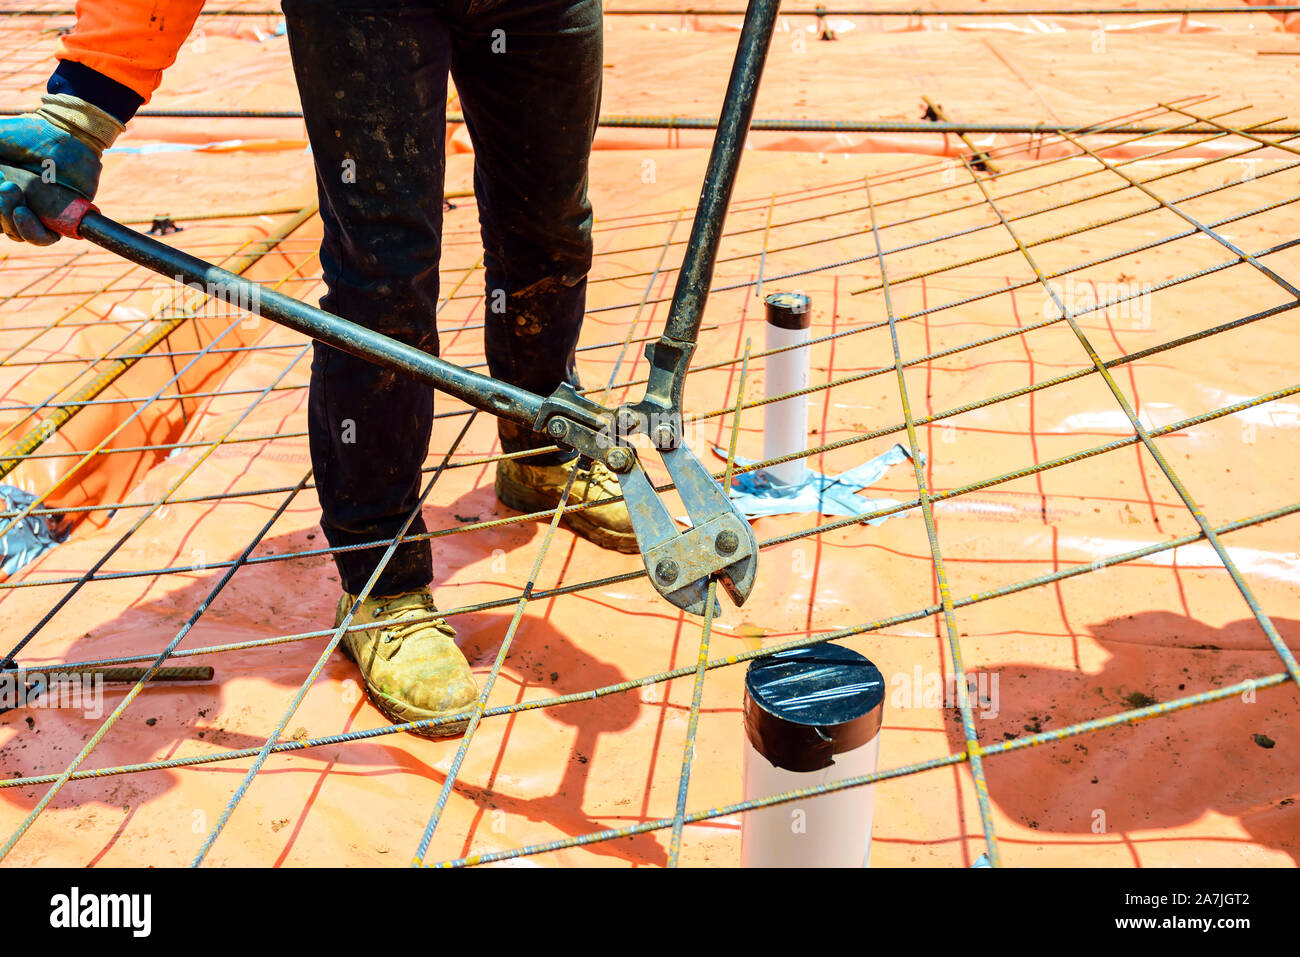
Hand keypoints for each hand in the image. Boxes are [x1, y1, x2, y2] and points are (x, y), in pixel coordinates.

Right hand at [0, 95, 121, 245]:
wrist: (63, 132)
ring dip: (8, 220)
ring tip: (13, 194)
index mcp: (2, 192)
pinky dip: (31, 231)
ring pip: (18, 235)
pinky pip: (45, 238)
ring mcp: (40, 214)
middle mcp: (19, 205)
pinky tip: (22, 213)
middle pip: (2, 226)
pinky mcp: (63, 220)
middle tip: (6, 185)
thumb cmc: (24, 134)